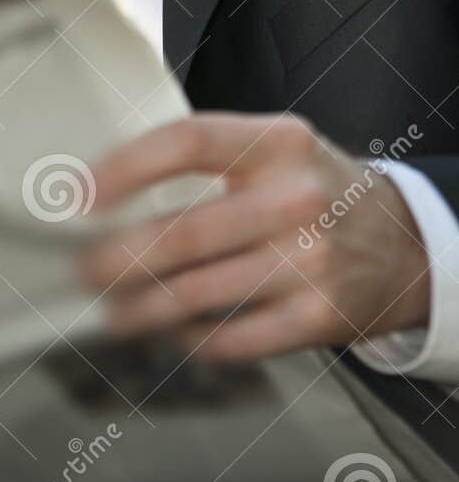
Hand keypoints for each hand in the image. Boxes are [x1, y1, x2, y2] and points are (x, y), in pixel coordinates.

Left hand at [77, 112, 431, 360]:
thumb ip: (206, 155)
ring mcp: (310, 262)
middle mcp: (297, 198)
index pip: (188, 141)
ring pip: (198, 294)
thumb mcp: (273, 147)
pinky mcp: (318, 318)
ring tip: (110, 310)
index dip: (126, 167)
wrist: (401, 243)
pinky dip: (189, 340)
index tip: (80, 195)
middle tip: (82, 269)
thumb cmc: (310, 186)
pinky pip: (232, 339)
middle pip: (185, 234)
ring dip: (140, 307)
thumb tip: (104, 182)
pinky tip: (167, 332)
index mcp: (278, 141)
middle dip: (118, 258)